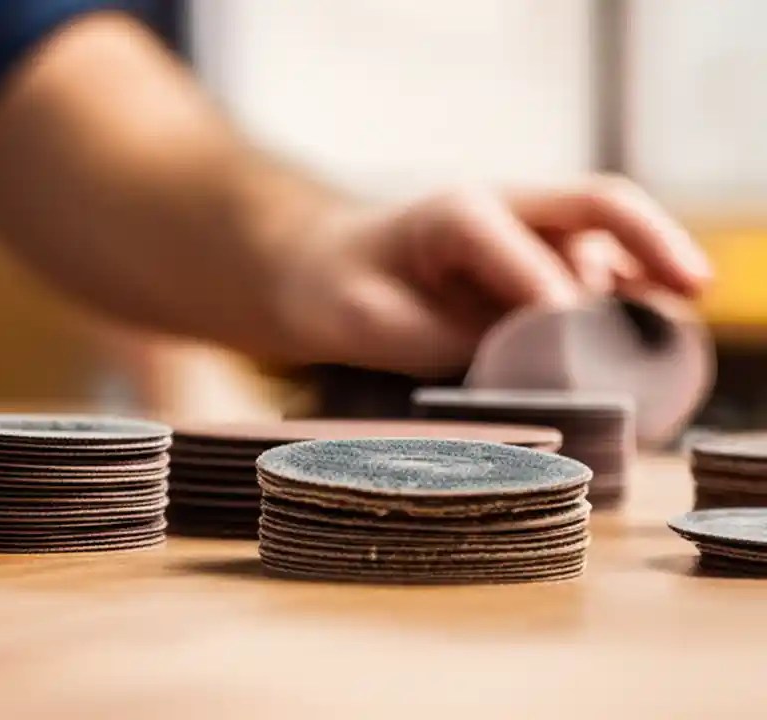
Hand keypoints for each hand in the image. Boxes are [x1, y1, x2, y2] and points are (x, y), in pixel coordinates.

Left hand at [273, 177, 711, 376]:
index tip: (569, 360)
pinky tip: (659, 316)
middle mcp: (505, 208)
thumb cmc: (341, 296)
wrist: (321, 274)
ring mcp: (528, 229)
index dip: (556, 306)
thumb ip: (455, 341)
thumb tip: (537, 365)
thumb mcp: (376, 326)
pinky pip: (607, 259)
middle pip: (595, 217)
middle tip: (673, 308)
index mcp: (459, 214)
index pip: (531, 251)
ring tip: (667, 331)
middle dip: (640, 260)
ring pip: (611, 237)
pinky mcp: (541, 255)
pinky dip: (637, 285)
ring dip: (644, 275)